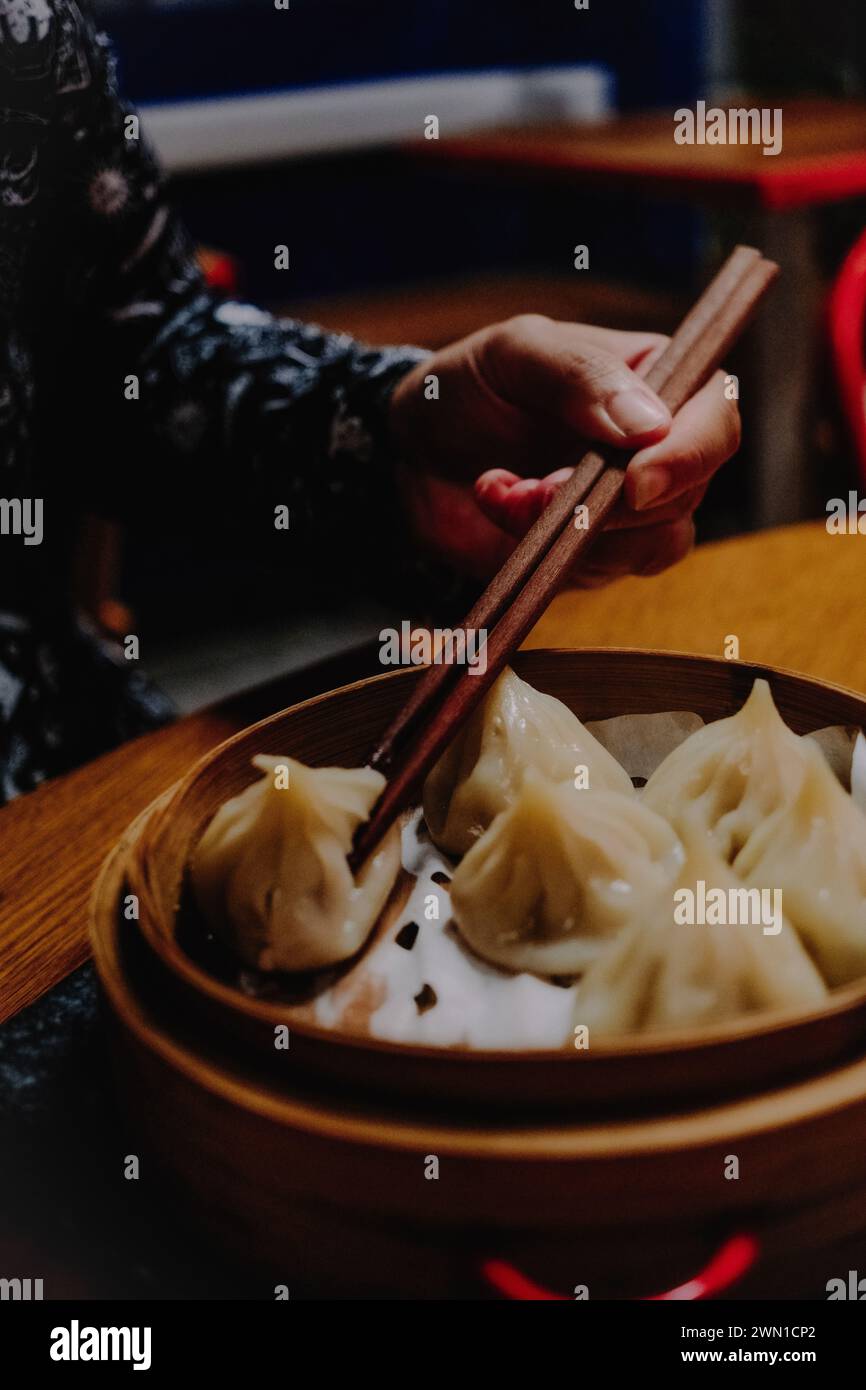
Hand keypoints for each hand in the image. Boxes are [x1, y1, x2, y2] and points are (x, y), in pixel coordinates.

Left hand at [388, 315, 740, 586]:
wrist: (410, 457)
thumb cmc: (467, 389)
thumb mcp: (514, 353)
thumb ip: (580, 375)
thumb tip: (651, 425)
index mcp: (656, 378)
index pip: (716, 418)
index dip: (691, 455)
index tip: (635, 481)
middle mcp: (659, 444)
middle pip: (689, 490)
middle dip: (607, 501)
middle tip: (532, 484)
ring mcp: (632, 507)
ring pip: (653, 542)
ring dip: (574, 527)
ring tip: (506, 492)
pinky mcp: (600, 555)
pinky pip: (606, 572)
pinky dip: (553, 551)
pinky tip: (505, 511)